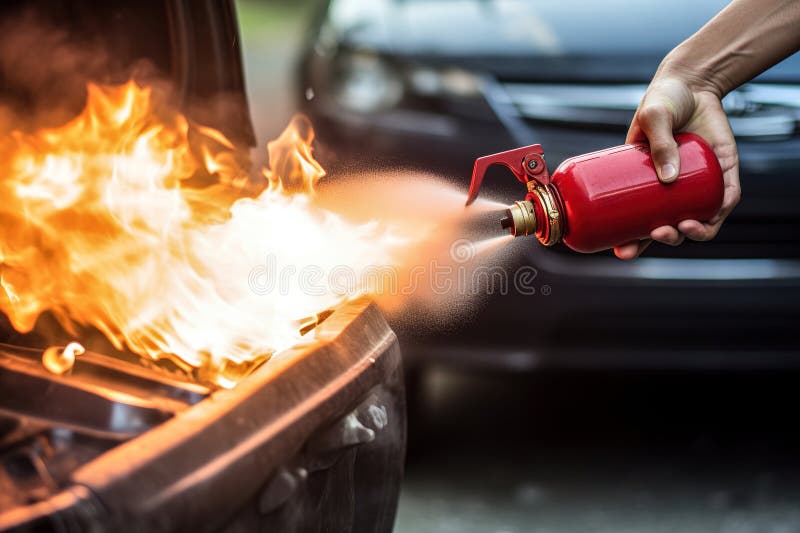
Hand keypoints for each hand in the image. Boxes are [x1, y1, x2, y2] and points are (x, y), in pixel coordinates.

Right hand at [613, 76, 740, 259]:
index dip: (630, 242)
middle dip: (663, 240)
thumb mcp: (652, 117)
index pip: (636, 222)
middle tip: (657, 233)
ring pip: (699, 221)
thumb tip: (668, 180)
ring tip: (685, 228)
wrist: (694, 81)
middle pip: (668, 227)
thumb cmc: (663, 99)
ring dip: (693, 233)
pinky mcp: (724, 171)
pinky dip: (722, 208)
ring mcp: (698, 183)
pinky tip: (715, 211)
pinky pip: (726, 197)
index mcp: (645, 183)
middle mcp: (672, 189)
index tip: (623, 251)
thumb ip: (660, 143)